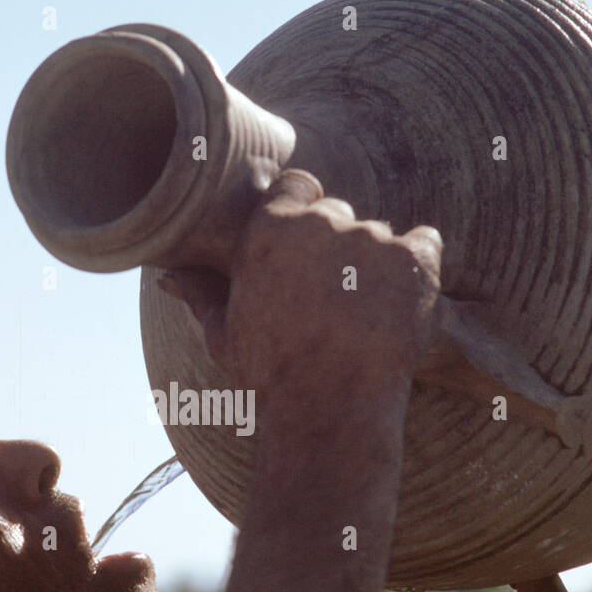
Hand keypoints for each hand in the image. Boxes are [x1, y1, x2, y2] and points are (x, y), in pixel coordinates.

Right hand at [160, 169, 443, 396]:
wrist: (330, 406)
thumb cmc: (271, 374)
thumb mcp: (225, 335)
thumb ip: (202, 294)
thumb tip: (167, 275)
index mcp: (269, 230)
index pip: (298, 185)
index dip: (305, 215)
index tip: (306, 253)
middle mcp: (321, 223)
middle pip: (338, 214)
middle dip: (337, 248)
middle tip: (333, 300)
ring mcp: (371, 238)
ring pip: (378, 235)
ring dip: (376, 264)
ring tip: (364, 317)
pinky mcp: (414, 258)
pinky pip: (425, 244)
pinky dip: (417, 269)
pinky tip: (399, 306)